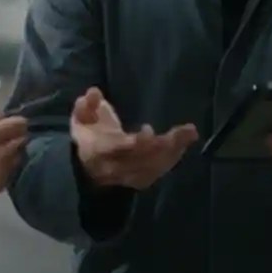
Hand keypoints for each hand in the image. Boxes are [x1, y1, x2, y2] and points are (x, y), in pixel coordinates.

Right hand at [70, 87, 197, 189]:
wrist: (87, 164)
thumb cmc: (88, 133)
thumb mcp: (82, 115)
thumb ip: (86, 105)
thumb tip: (93, 92)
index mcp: (97, 150)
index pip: (117, 149)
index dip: (134, 142)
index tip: (149, 131)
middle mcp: (113, 168)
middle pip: (141, 159)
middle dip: (164, 145)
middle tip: (186, 130)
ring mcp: (128, 177)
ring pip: (153, 167)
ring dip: (173, 151)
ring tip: (189, 133)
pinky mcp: (140, 180)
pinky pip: (158, 171)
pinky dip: (172, 158)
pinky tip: (183, 143)